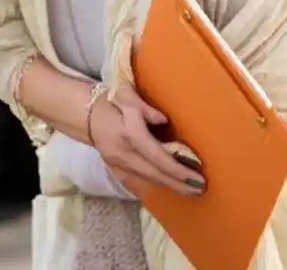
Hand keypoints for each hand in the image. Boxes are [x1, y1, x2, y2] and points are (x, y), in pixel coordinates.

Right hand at [88, 84, 205, 197]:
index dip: (176, 169)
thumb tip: (164, 119)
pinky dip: (157, 184)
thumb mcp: (126, 96)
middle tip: (200, 189)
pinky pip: (139, 181)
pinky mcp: (116, 170)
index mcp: (128, 133)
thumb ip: (145, 108)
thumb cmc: (111, 102)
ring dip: (170, 185)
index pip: (155, 156)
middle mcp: (123, 153)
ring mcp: (117, 164)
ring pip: (147, 179)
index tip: (196, 177)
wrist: (86, 116)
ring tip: (191, 190)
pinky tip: (171, 187)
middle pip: (154, 173)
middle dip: (178, 183)